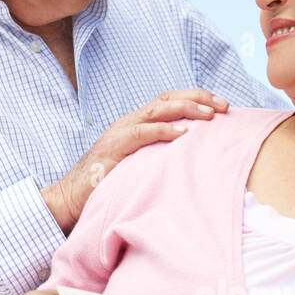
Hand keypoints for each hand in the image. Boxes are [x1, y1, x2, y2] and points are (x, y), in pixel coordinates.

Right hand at [41, 89, 229, 233]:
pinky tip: (183, 133)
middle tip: (224, 105)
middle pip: (167, 98)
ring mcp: (120, 132)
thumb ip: (159, 158)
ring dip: (186, 109)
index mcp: (137, 124)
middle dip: (199, 98)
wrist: (70, 197)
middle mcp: (130, 122)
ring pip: (157, 110)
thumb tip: (191, 162)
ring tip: (210, 114)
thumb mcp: (139, 167)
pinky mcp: (113, 148)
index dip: (197, 99)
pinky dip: (163, 131)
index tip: (223, 106)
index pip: (170, 102)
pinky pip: (141, 134)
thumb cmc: (106, 186)